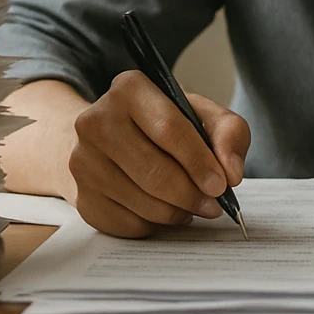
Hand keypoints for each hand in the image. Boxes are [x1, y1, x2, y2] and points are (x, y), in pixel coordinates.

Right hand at [69, 70, 250, 237]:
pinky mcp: (82, 197)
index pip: (169, 129)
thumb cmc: (161, 125)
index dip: (199, 161)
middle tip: (213, 205)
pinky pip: (128, 223)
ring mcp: (83, 161)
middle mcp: (96, 121)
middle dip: (192, 194)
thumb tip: (231, 172)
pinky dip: (155, 224)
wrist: (109, 140)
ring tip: (192, 206)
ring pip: (143, 202)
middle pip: (154, 171)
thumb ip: (229, 133)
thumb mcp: (201, 114)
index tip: (221, 185)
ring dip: (177, 212)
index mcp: (129, 89)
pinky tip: (163, 209)